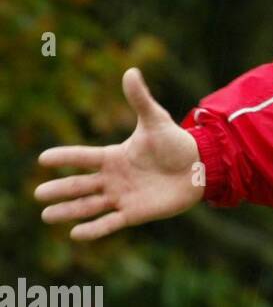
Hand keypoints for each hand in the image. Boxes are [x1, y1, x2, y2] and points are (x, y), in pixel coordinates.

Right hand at [34, 68, 203, 240]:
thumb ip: (141, 100)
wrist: (200, 167)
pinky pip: (111, 223)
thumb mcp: (156, 121)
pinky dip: (94, 229)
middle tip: (38, 194)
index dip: (65, 157)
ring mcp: (122, 197)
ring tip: (46, 216)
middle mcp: (113, 178)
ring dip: (69, 211)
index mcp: (113, 156)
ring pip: (89, 206)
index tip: (43, 158)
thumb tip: (130, 71)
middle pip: (80, 184)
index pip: (83, 157)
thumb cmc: (176, 143)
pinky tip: (76, 234)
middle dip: (60, 189)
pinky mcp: (135, 213)